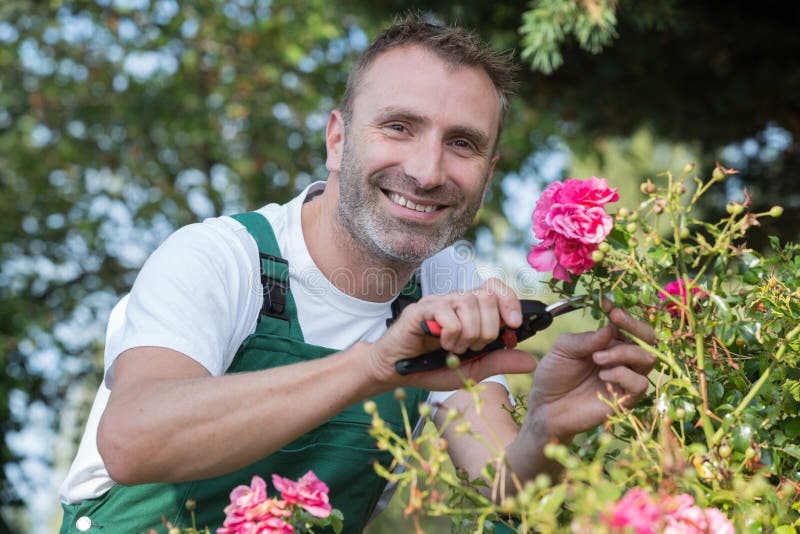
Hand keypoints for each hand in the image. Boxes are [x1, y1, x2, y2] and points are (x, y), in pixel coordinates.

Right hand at [368, 278, 536, 390]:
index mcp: (471, 311)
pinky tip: (441, 345)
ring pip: (469, 302)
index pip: (496, 289)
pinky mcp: (421, 309)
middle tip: (474, 348)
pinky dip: (450, 335)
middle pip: (487, 297)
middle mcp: (456, 301)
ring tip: (456, 348)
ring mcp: (439, 302)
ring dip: (469, 333)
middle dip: (488, 329)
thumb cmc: (431, 367)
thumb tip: (531, 360)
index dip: (510, 302)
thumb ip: (499, 362)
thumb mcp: (472, 369)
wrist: (396, 372)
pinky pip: (448, 314)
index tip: (514, 324)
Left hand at [526, 305, 655, 440]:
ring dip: (623, 352)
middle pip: (647, 338)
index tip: (608, 305)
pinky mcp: (626, 399)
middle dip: (634, 326)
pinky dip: (623, 375)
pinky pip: (640, 383)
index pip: (627, 324)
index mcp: (609, 342)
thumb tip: (609, 328)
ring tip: (597, 358)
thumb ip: (585, 339)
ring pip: (647, 358)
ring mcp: (625, 378)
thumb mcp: (563, 349)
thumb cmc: (554, 375)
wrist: (545, 407)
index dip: (622, 312)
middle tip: (615, 319)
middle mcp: (622, 358)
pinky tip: (603, 375)